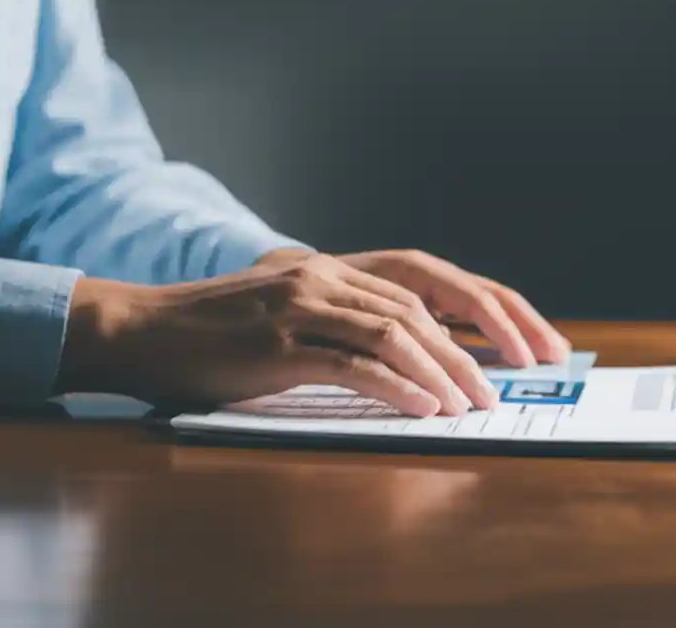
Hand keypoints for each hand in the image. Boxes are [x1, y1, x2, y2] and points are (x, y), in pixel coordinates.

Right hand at [60, 252, 513, 416]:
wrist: (143, 331)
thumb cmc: (221, 335)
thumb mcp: (294, 318)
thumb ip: (350, 326)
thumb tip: (425, 360)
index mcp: (337, 269)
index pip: (433, 280)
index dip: (489, 306)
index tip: (531, 340)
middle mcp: (327, 276)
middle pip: (425, 305)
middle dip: (480, 342)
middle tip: (514, 380)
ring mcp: (303, 306)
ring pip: (396, 332)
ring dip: (444, 370)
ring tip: (473, 404)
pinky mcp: (280, 344)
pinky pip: (353, 363)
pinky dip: (396, 385)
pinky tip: (425, 407)